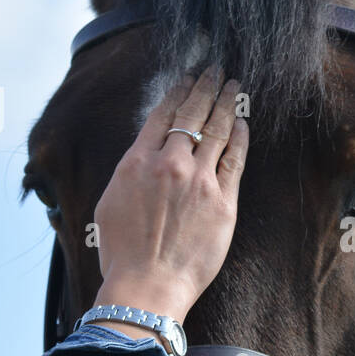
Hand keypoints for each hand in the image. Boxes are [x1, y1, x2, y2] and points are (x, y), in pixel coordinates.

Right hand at [93, 68, 248, 324]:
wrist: (147, 285)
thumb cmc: (123, 253)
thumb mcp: (111, 202)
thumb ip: (130, 172)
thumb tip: (144, 154)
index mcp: (136, 162)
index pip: (161, 114)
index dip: (178, 91)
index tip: (187, 78)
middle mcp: (169, 164)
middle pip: (192, 114)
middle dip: (205, 87)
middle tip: (215, 70)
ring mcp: (199, 181)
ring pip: (217, 131)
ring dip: (227, 104)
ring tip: (234, 86)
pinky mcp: (223, 201)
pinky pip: (235, 160)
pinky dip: (240, 137)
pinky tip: (243, 123)